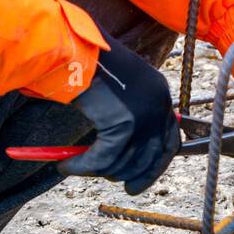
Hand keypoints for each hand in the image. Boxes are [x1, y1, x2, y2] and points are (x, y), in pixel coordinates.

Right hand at [60, 29, 179, 194]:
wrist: (72, 48)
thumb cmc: (87, 65)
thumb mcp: (120, 91)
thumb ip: (129, 118)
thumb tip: (126, 156)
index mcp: (160, 93)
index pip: (169, 141)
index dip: (155, 166)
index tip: (140, 182)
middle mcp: (158, 104)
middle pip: (152, 157)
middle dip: (133, 176)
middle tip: (118, 186)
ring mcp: (144, 114)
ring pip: (123, 162)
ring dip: (97, 171)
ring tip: (73, 166)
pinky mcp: (123, 123)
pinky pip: (101, 160)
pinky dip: (80, 167)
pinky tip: (64, 165)